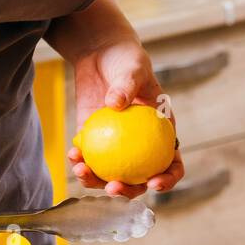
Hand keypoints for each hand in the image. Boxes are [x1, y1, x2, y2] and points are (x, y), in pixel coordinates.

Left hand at [68, 33, 184, 197]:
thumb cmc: (127, 60)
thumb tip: (115, 103)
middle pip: (139, 179)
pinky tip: (73, 155)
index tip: (154, 183)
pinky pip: (89, 158)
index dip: (167, 179)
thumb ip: (127, 85)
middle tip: (113, 187)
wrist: (101, 53)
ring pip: (110, 175)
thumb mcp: (133, 68)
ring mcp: (117, 147)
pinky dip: (80, 160)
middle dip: (127, 191)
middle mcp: (141, 147)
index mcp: (161, 135)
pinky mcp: (94, 141)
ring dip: (96, 181)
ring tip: (82, 172)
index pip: (171, 164)